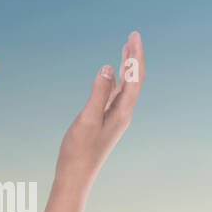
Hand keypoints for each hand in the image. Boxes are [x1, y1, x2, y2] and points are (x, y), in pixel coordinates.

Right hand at [57, 31, 143, 182]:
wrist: (75, 175)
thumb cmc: (79, 150)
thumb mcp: (88, 118)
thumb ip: (98, 93)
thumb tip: (107, 68)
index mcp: (122, 112)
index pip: (134, 78)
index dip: (136, 56)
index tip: (134, 36)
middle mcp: (123, 113)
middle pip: (134, 80)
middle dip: (134, 57)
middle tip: (133, 36)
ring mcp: (115, 117)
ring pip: (125, 86)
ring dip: (127, 66)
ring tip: (126, 48)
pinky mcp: (105, 121)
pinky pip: (115, 94)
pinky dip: (116, 79)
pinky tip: (113, 74)